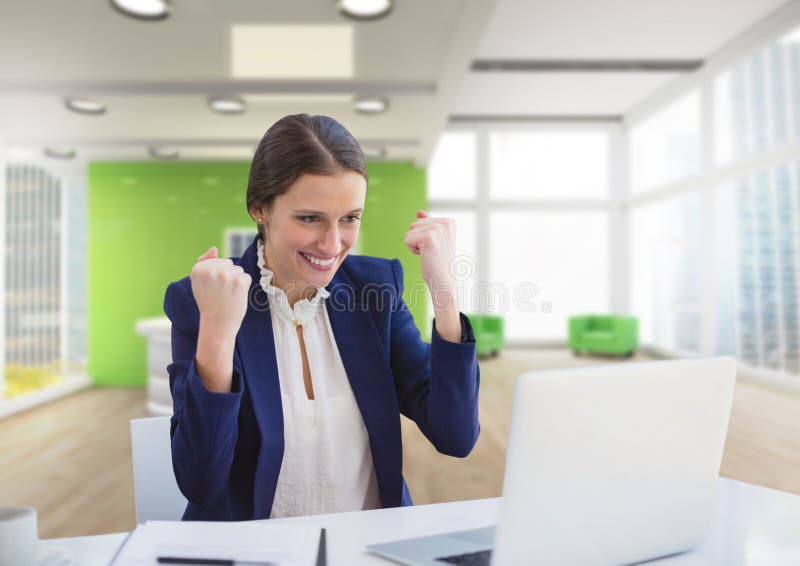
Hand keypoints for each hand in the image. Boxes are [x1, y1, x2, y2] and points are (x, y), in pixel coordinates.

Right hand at [190, 246, 250, 334]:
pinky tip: (235, 297)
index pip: (217, 262)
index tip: (211, 289)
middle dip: (227, 277)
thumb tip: (214, 248)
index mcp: (197, 269)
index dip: (217, 277)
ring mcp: (225, 274)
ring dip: (236, 282)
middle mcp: (210, 269)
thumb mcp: (200, 282)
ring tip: (227, 296)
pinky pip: (246, 277)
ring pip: (238, 270)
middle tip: (220, 294)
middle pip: (229, 264)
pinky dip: (244, 287)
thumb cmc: (210, 303)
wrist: (217, 324)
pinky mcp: (239, 281)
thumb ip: (204, 263)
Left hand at [405, 212, 461, 341]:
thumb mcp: (434, 239)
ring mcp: (438, 229)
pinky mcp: (428, 237)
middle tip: (431, 251)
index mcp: (449, 221)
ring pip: (409, 231)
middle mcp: (445, 223)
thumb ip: (427, 224)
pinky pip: (407, 239)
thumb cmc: (438, 262)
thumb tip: (419, 212)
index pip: (421, 220)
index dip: (423, 236)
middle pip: (414, 224)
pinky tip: (425, 256)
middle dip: (418, 239)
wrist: (443, 280)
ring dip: (415, 244)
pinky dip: (412, 250)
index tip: (435, 246)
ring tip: (429, 253)